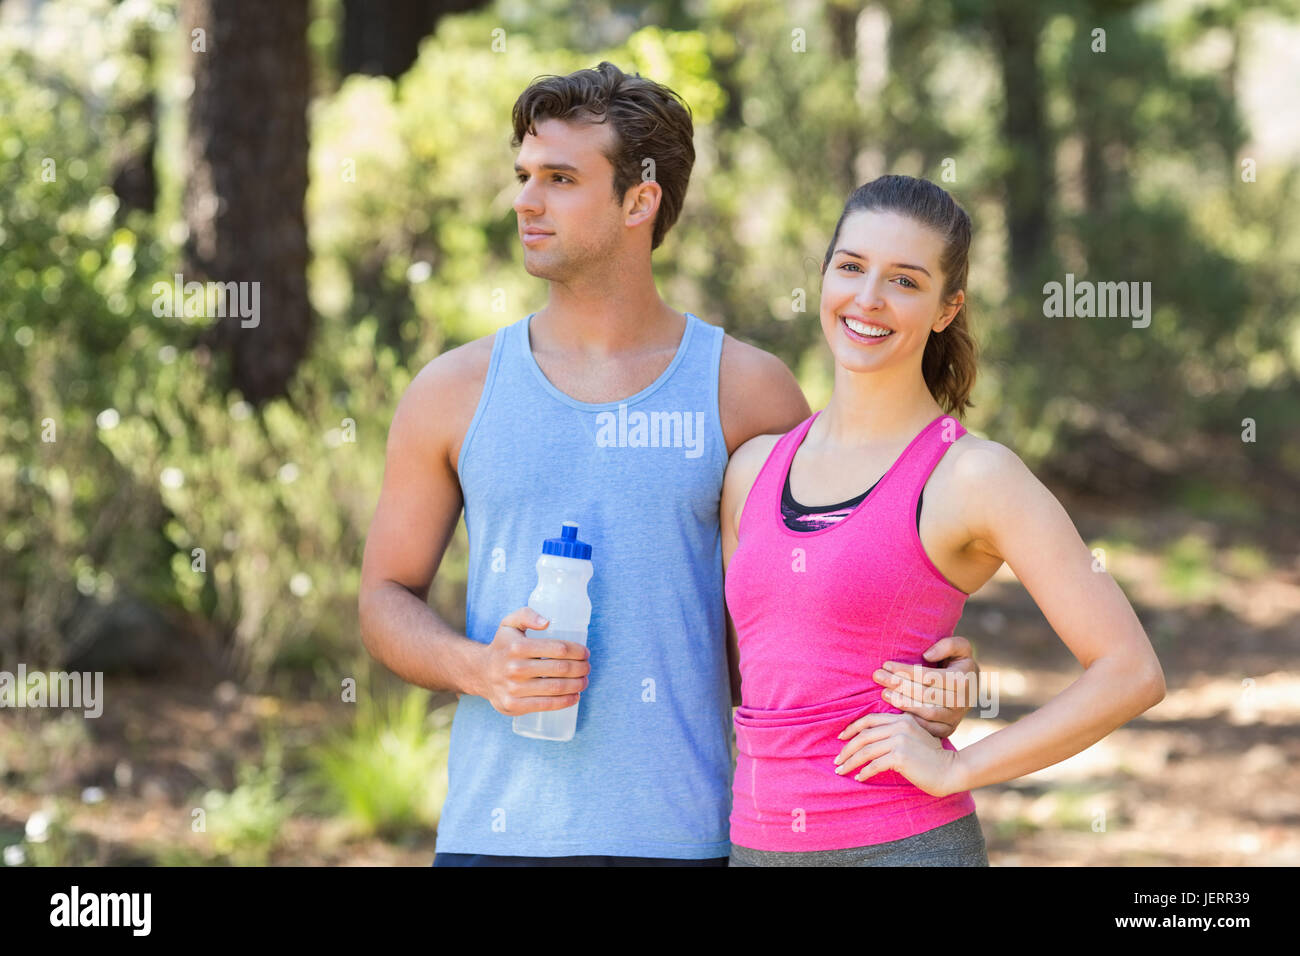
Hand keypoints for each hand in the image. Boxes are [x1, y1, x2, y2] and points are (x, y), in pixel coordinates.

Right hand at [479, 607, 589, 716]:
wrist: (481, 672)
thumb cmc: (503, 646)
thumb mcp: (509, 623)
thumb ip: (526, 615)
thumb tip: (546, 622)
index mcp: (518, 646)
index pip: (558, 649)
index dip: (578, 651)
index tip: (585, 653)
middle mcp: (515, 668)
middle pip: (560, 669)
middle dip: (581, 668)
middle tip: (587, 667)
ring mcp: (514, 689)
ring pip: (556, 687)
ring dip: (577, 685)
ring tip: (584, 681)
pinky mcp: (514, 705)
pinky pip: (546, 705)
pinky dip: (565, 701)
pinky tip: (575, 696)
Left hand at [834, 712, 964, 796]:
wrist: (951, 770)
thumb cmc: (931, 758)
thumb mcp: (914, 738)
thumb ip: (896, 734)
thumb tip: (868, 743)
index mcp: (902, 718)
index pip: (869, 719)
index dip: (851, 728)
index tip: (841, 738)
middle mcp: (899, 725)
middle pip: (863, 736)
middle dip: (846, 749)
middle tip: (836, 760)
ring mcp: (900, 740)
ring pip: (866, 751)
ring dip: (850, 762)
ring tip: (842, 771)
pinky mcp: (900, 756)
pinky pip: (875, 764)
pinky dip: (864, 772)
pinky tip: (859, 778)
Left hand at [872, 635, 978, 738]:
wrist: (971, 687)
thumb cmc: (959, 663)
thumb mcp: (961, 647)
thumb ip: (948, 645)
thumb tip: (927, 656)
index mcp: (963, 680)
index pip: (929, 676)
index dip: (906, 670)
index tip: (886, 664)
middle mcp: (962, 701)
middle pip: (924, 694)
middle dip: (898, 685)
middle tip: (878, 676)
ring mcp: (956, 718)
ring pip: (925, 713)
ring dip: (901, 703)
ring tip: (883, 693)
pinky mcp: (949, 729)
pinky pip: (928, 729)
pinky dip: (911, 722)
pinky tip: (894, 712)